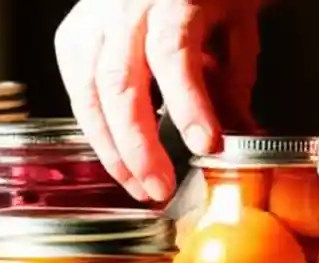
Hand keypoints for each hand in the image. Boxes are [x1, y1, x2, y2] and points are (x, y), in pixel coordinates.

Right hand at [54, 0, 265, 202]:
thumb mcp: (236, 19)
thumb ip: (234, 77)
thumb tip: (244, 138)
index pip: (175, 55)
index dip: (189, 105)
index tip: (207, 145)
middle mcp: (125, 8)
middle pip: (118, 84)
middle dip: (138, 147)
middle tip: (160, 189)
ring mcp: (93, 21)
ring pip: (88, 94)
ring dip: (111, 150)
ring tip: (138, 185)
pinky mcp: (74, 34)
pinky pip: (77, 90)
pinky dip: (95, 129)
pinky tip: (115, 154)